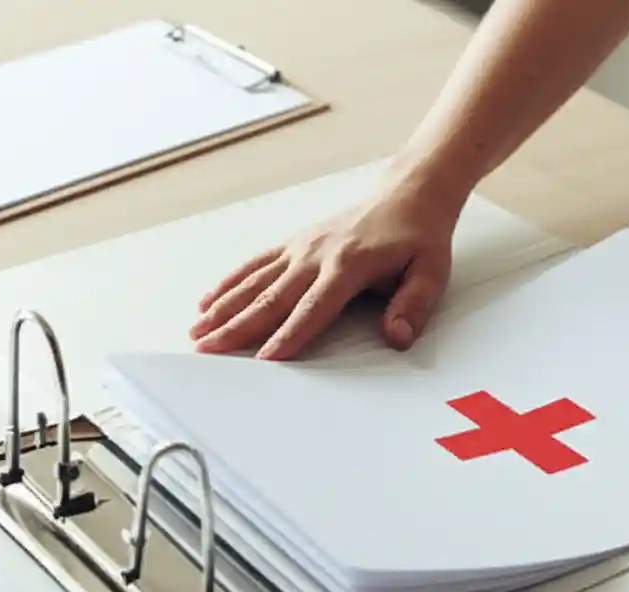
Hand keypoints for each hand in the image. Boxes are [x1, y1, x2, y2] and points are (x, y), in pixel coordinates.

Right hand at [189, 179, 459, 359]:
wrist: (409, 195)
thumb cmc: (419, 237)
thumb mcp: (431, 272)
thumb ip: (413, 306)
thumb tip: (396, 336)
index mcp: (350, 265)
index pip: (313, 308)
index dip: (289, 334)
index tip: (267, 358)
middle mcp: (317, 254)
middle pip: (271, 297)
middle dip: (237, 326)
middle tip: (208, 350)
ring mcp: (302, 247)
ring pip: (255, 281)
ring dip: (224, 308)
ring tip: (197, 332)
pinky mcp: (295, 242)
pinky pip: (256, 263)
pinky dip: (230, 282)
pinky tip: (208, 301)